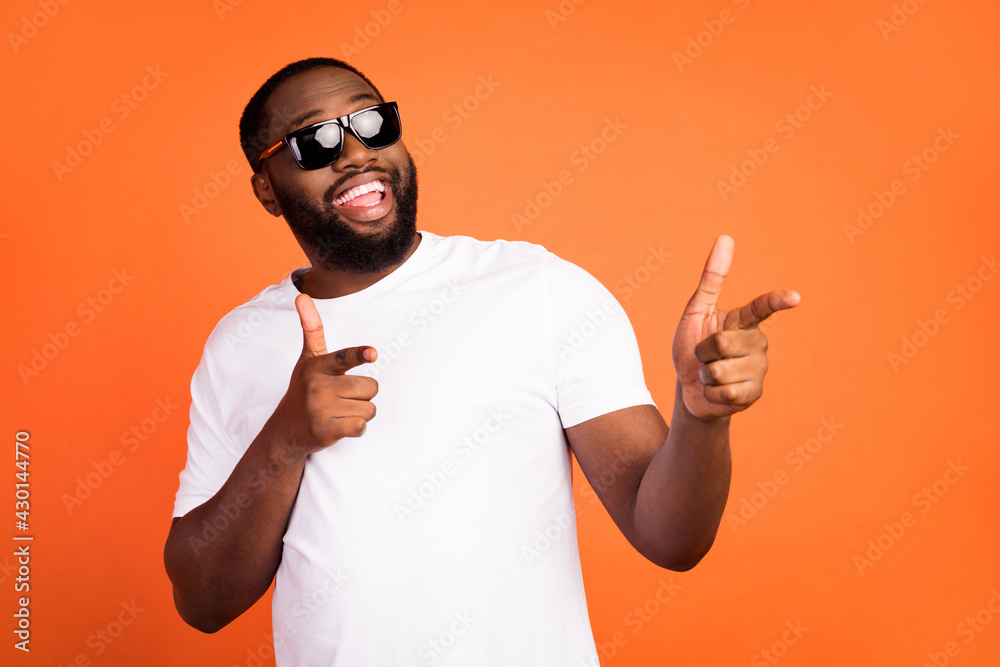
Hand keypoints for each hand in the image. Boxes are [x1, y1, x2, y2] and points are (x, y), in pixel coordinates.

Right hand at [268, 293, 378, 455]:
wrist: (284, 432)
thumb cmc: (302, 391)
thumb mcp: (306, 360)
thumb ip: (312, 330)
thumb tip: (302, 296)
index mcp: (316, 366)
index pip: (343, 358)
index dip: (359, 355)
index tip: (372, 354)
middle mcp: (317, 386)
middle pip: (370, 387)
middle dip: (364, 395)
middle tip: (342, 398)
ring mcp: (320, 410)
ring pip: (369, 409)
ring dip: (360, 413)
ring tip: (338, 413)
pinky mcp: (325, 431)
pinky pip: (361, 427)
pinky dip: (356, 429)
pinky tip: (339, 427)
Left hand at [671, 235, 799, 421]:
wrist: (690, 387)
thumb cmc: (692, 346)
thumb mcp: (695, 312)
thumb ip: (711, 279)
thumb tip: (726, 237)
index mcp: (744, 322)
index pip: (761, 308)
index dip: (776, 301)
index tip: (794, 297)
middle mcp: (757, 342)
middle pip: (722, 342)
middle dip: (701, 351)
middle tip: (703, 357)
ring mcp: (758, 369)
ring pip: (721, 370)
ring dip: (705, 375)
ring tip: (710, 375)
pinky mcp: (754, 393)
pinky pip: (725, 392)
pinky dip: (710, 393)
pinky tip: (716, 392)